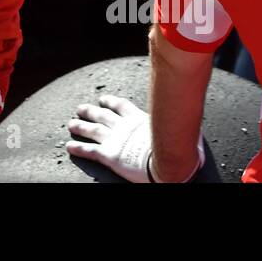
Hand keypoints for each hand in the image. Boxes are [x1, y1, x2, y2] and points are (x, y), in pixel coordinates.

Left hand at [65, 94, 202, 182]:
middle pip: (102, 114)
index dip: (111, 101)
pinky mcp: (108, 154)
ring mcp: (114, 139)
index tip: (103, 98)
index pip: (121, 105)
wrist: (168, 162)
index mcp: (138, 118)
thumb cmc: (177, 147)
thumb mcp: (180, 130)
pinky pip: (89, 150)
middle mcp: (123, 126)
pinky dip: (78, 148)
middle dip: (90, 110)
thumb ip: (179, 125)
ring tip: (71, 124)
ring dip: (80, 126)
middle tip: (81, 108)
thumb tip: (193, 123)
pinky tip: (69, 146)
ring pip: (92, 129)